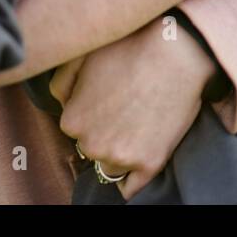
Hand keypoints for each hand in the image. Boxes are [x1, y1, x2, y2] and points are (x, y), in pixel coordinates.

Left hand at [50, 16, 217, 199]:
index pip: (76, 128)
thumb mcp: (82, 57)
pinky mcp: (149, 164)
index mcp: (72, 121)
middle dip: (105, 132)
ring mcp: (121, 157)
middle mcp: (92, 144)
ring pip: (111, 166)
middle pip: (93, 147)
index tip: (110, 100)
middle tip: (126, 109)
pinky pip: (131, 188)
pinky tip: (138, 156)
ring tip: (137, 127)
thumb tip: (61, 104)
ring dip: (119, 153)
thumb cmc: (129, 48)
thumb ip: (60, 84)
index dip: (93, 113)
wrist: (176, 52)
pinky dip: (132, 178)